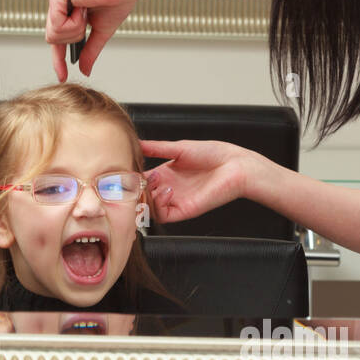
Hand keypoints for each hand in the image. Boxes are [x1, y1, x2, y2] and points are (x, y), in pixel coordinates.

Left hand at [45, 0, 137, 81]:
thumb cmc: (116, 1)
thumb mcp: (100, 33)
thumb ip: (89, 52)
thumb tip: (85, 70)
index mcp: (68, 13)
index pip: (58, 41)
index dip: (59, 60)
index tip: (62, 76)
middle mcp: (59, 6)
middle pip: (53, 39)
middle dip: (73, 39)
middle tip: (87, 25)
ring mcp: (55, 0)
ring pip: (54, 35)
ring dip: (75, 31)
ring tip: (86, 14)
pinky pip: (57, 25)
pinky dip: (74, 23)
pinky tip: (83, 9)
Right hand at [141, 139, 263, 223]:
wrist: (234, 165)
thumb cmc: (214, 154)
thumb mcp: (179, 148)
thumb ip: (156, 148)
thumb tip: (136, 143)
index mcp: (166, 174)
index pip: (140, 180)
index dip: (131, 177)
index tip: (126, 169)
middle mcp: (168, 189)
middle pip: (141, 196)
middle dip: (135, 188)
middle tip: (136, 178)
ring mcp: (175, 201)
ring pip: (149, 209)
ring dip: (146, 196)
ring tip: (152, 182)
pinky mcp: (184, 211)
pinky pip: (163, 215)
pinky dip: (158, 204)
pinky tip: (166, 190)